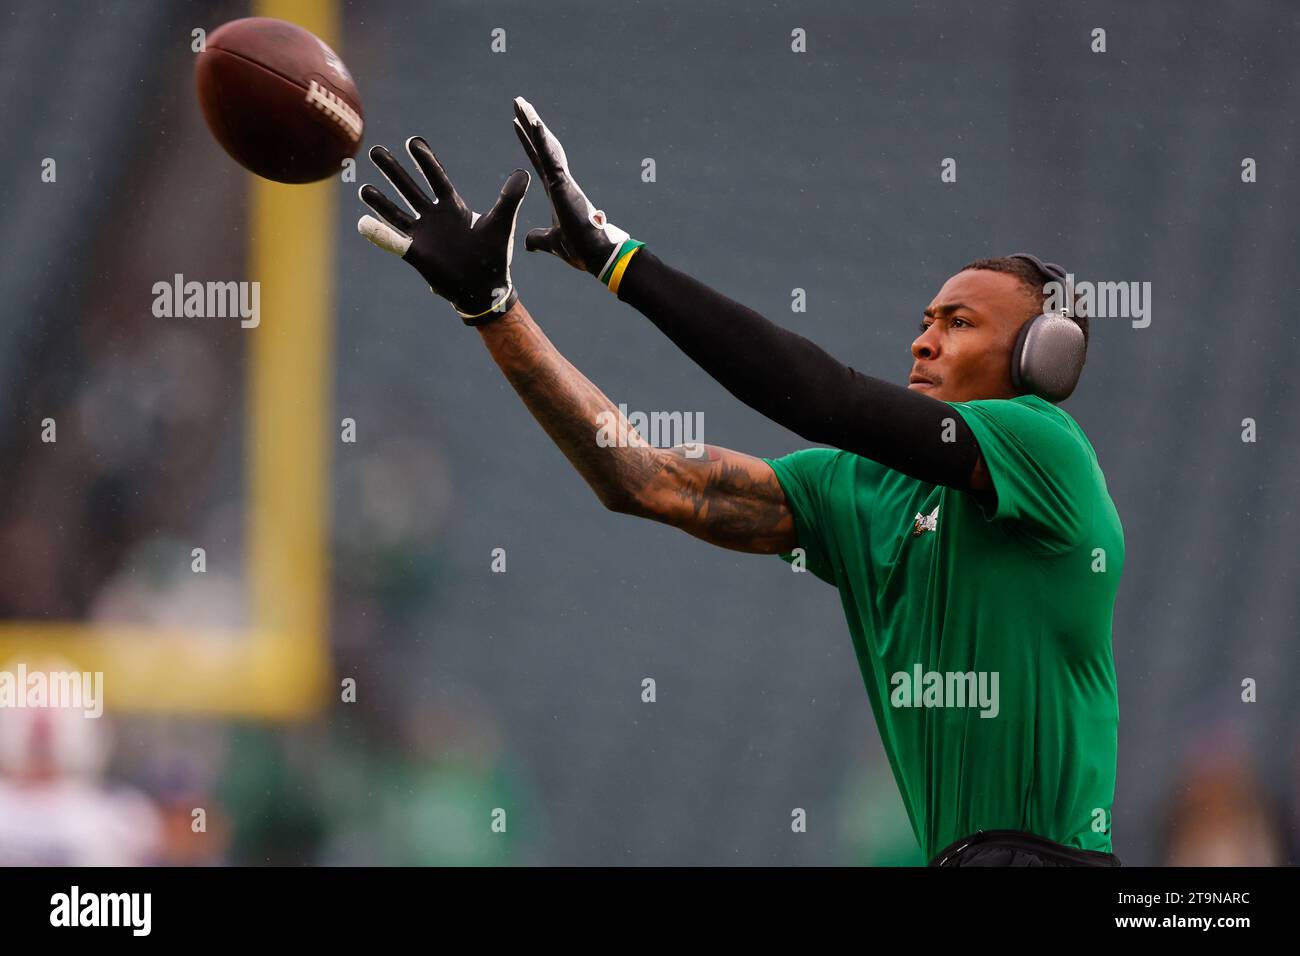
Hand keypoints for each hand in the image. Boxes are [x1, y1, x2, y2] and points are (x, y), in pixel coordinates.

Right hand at [357, 136, 529, 322]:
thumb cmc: (493, 255)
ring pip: (396, 213)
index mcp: (453, 207)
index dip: (425, 161)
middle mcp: (434, 217)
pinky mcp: (416, 254)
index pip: (436, 178)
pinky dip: (379, 234)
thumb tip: (524, 173)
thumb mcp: (502, 223)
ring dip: (380, 201)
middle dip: (393, 171)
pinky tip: (362, 223)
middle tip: (375, 150)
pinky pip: (394, 242)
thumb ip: (510, 198)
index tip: (412, 141)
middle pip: (409, 189)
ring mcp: (422, 235)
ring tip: (362, 187)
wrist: (486, 288)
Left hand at [512, 97, 642, 289]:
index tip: (517, 124)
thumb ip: (538, 239)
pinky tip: (534, 123)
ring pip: (545, 145)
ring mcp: (562, 180)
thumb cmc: (579, 249)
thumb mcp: (550, 243)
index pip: (537, 160)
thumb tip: (528, 244)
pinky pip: (550, 158)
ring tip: (521, 104)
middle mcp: (559, 180)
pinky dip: (542, 140)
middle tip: (518, 103)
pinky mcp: (563, 184)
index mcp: (556, 190)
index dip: (528, 142)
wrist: (594, 255)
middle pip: (541, 145)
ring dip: (533, 124)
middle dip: (530, 124)